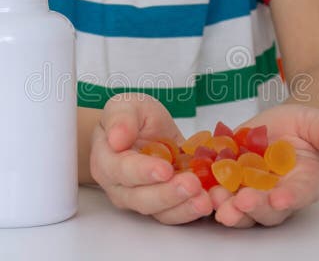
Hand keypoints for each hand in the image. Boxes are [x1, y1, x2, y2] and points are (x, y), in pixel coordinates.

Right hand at [90, 93, 213, 223]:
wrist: (144, 131)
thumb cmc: (132, 118)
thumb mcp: (126, 105)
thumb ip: (121, 118)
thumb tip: (116, 137)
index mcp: (107, 161)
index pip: (122, 171)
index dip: (143, 172)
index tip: (165, 169)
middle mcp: (122, 187)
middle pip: (142, 198)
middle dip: (168, 194)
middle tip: (192, 185)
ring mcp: (143, 199)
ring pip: (160, 211)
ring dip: (184, 207)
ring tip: (204, 200)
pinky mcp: (165, 205)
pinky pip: (177, 214)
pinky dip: (194, 211)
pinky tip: (210, 201)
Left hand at [210, 104, 318, 226]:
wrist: (277, 125)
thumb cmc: (301, 126)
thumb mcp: (316, 121)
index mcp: (306, 183)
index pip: (301, 195)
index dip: (291, 198)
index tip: (281, 199)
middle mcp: (279, 196)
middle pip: (268, 211)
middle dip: (255, 209)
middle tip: (242, 202)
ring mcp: (253, 194)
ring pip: (242, 211)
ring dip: (229, 207)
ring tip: (217, 199)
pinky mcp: (230, 187)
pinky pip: (219, 195)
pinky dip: (209, 193)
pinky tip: (199, 186)